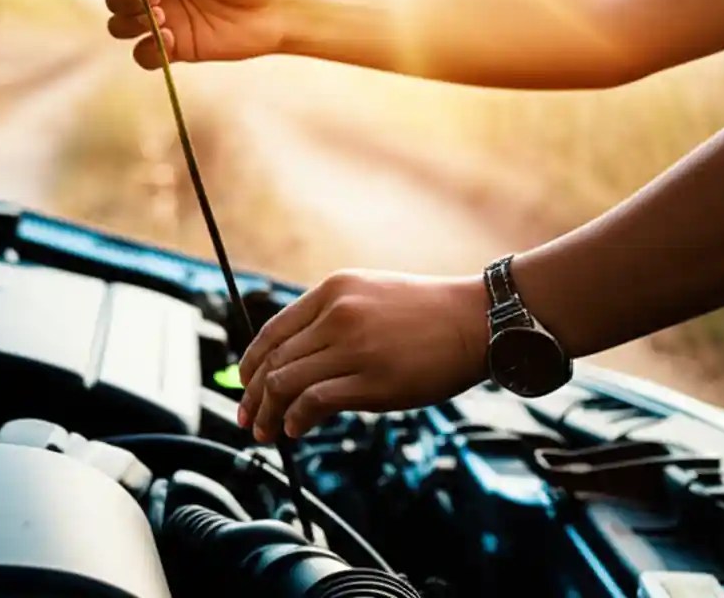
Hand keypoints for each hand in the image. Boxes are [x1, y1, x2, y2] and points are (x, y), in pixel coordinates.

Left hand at [237, 270, 491, 441]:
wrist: (478, 320)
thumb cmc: (429, 314)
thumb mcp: (371, 297)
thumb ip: (332, 320)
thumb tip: (297, 361)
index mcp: (333, 291)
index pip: (271, 331)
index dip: (250, 365)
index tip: (244, 387)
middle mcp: (337, 315)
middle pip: (274, 361)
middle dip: (252, 396)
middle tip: (248, 419)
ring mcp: (354, 347)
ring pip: (287, 383)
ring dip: (269, 413)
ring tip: (268, 432)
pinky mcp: (373, 380)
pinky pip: (315, 401)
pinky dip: (297, 419)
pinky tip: (296, 430)